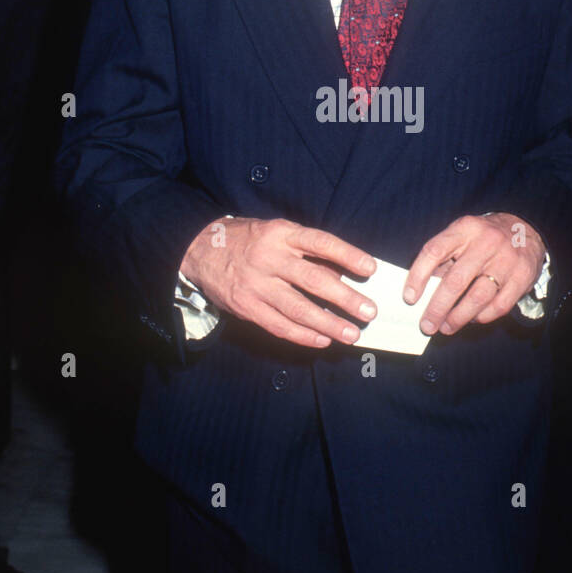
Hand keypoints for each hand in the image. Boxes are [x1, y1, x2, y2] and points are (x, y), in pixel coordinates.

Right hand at [180, 216, 376, 348]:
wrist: (201, 250)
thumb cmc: (250, 240)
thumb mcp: (277, 232)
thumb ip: (305, 250)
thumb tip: (342, 273)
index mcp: (281, 234)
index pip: (320, 242)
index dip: (347, 255)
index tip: (370, 268)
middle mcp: (269, 258)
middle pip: (314, 280)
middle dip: (345, 298)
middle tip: (368, 311)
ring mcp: (256, 285)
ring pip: (298, 308)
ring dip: (329, 324)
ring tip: (351, 334)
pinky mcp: (246, 307)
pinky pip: (279, 326)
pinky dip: (303, 335)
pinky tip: (322, 340)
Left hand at [403, 213, 544, 336]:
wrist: (524, 231)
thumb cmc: (482, 239)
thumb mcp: (461, 236)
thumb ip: (443, 258)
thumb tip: (422, 293)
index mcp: (465, 229)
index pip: (434, 251)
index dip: (418, 276)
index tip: (409, 298)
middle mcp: (486, 242)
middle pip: (455, 280)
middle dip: (437, 308)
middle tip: (427, 325)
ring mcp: (507, 260)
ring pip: (478, 297)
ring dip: (458, 317)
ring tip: (446, 327)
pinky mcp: (522, 277)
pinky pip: (499, 306)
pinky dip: (482, 317)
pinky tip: (472, 320)